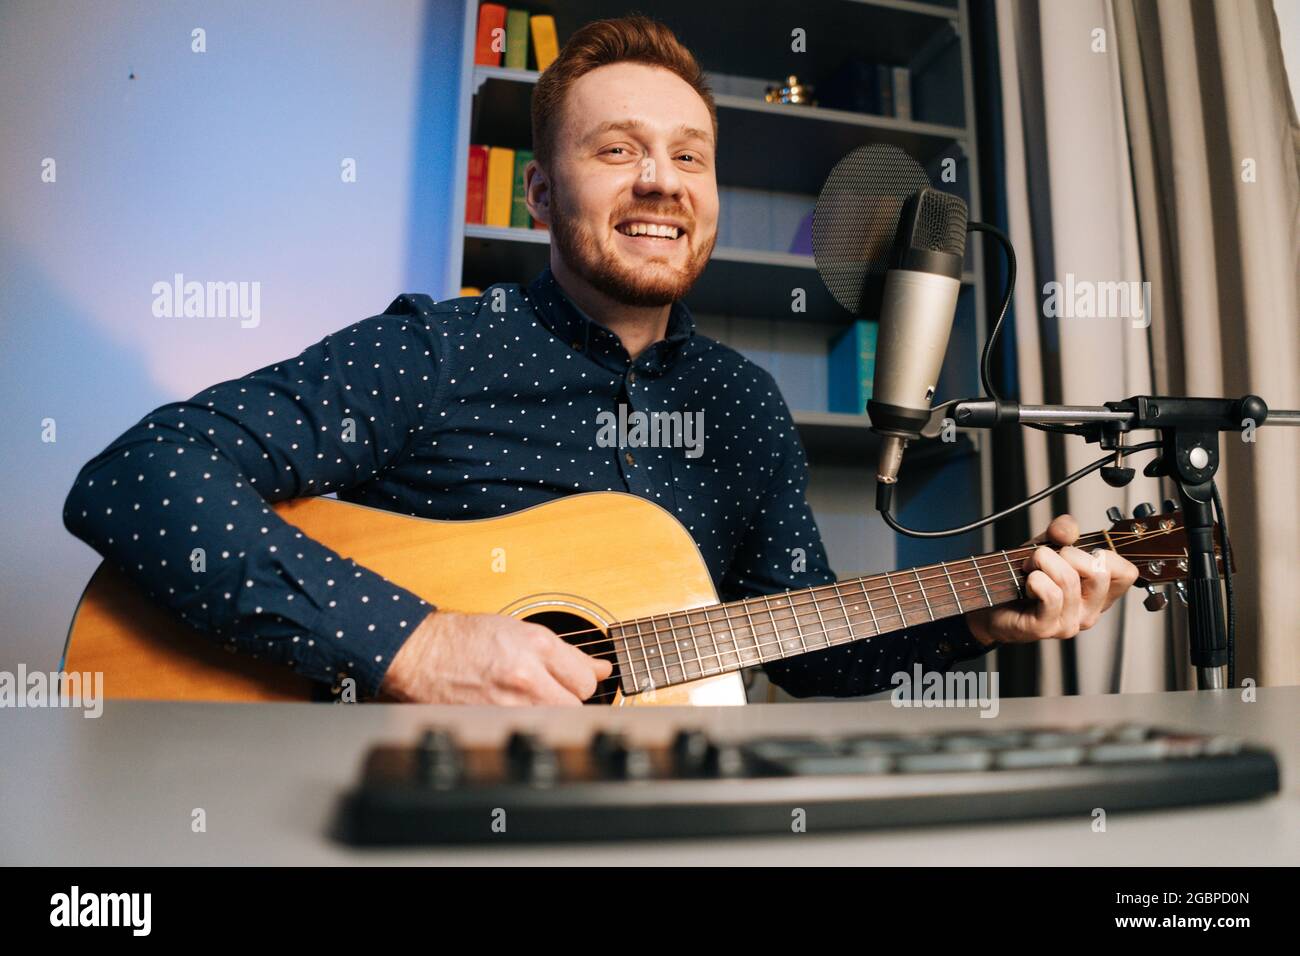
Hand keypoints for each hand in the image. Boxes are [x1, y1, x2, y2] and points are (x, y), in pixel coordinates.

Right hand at [379, 611, 612, 703]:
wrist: (421, 654)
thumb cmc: (465, 637)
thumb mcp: (519, 630)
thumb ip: (564, 652)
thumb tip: (601, 668)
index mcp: (536, 644)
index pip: (587, 676)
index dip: (585, 679)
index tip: (580, 679)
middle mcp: (527, 674)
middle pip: (578, 701)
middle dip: (571, 697)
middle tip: (553, 688)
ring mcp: (511, 702)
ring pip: (557, 719)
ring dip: (551, 712)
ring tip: (531, 698)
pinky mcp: (495, 721)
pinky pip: (530, 729)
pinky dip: (529, 724)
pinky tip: (515, 710)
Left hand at [965, 514, 1138, 646]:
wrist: (989, 605)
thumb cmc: (1022, 578)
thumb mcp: (1047, 547)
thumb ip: (1061, 533)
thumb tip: (1067, 530)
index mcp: (1098, 595)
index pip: (1127, 573)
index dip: (1105, 553)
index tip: (1077, 551)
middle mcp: (1090, 612)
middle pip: (1100, 571)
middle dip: (1066, 552)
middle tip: (1044, 557)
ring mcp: (1070, 623)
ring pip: (1069, 579)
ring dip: (1042, 562)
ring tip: (1029, 567)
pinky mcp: (1047, 628)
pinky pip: (1051, 594)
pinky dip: (1035, 579)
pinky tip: (1026, 583)